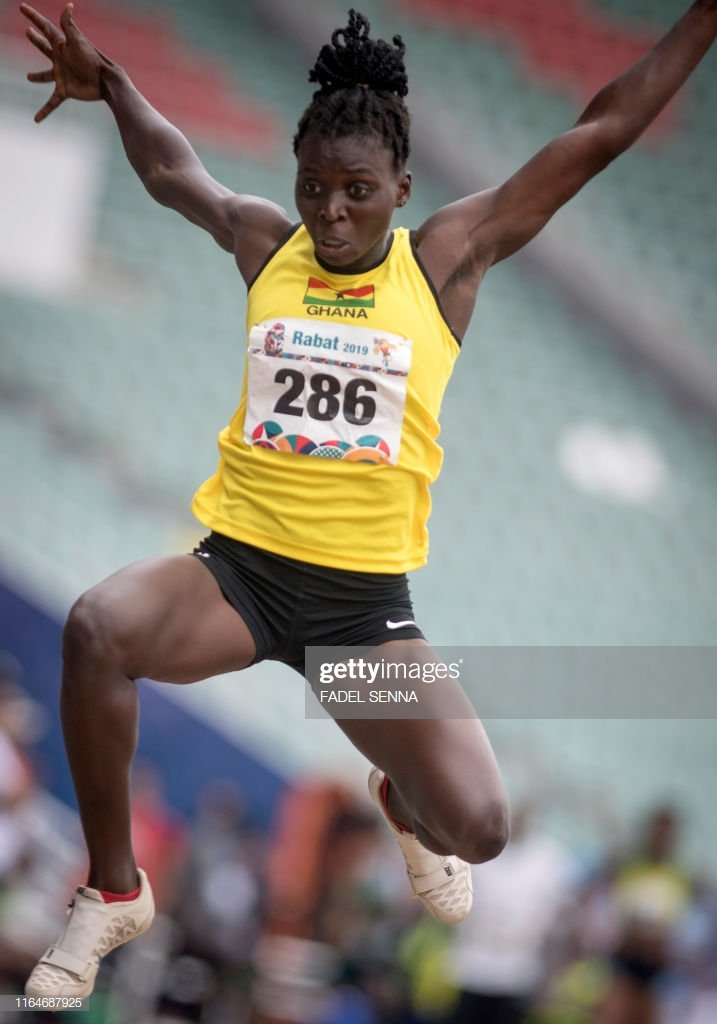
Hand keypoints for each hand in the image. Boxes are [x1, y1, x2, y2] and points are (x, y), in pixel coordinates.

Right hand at [21, 2, 109, 121]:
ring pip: (45, 75)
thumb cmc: (92, 59)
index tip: (22, 7)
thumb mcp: (78, 41)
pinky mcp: (65, 90)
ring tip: (28, 77)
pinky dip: (44, 111)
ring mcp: (62, 75)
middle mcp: (60, 59)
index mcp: (61, 45)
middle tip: (28, 32)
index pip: (44, 27)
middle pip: (44, 47)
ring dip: (37, 76)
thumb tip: (68, 6)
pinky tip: (36, 120)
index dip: (33, 17)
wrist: (105, 82)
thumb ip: (69, 25)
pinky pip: (52, 102)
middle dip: (36, 39)